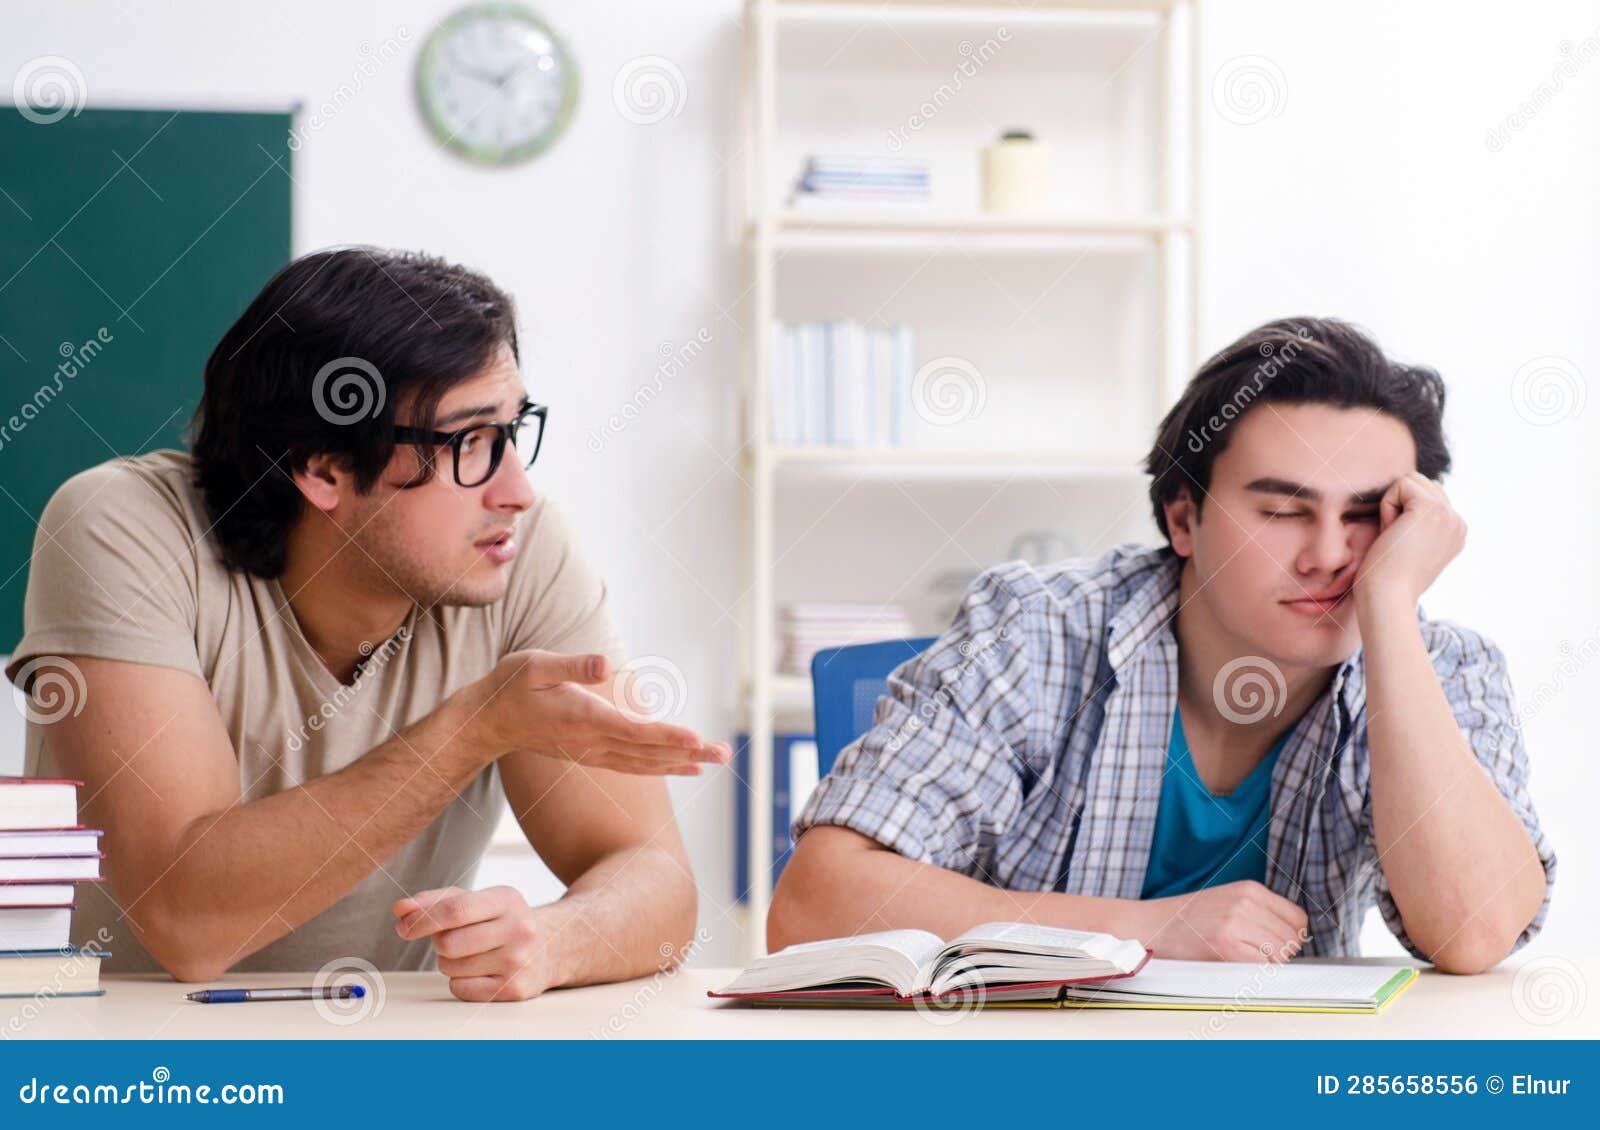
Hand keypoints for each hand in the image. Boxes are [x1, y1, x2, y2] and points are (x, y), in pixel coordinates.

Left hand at [393, 885, 555, 1001]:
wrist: (550, 948)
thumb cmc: (501, 922)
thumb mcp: (476, 901)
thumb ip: (435, 901)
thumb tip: (400, 908)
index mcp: (507, 899)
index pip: (454, 910)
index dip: (421, 920)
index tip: (403, 927)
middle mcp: (518, 929)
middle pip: (448, 943)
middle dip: (439, 943)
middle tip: (453, 939)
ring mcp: (519, 961)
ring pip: (451, 968)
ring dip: (450, 962)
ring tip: (473, 954)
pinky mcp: (514, 989)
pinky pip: (460, 989)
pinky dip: (460, 982)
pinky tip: (480, 972)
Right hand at [466, 649, 729, 775]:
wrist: (487, 722)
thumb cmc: (510, 686)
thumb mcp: (535, 665)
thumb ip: (572, 665)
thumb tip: (606, 663)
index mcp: (583, 718)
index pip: (633, 731)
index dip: (666, 735)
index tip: (696, 739)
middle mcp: (592, 741)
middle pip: (648, 751)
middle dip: (688, 752)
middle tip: (725, 754)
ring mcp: (592, 752)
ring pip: (645, 762)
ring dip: (682, 761)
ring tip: (715, 761)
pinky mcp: (592, 754)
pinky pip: (633, 765)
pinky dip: (661, 765)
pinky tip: (682, 766)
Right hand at [1126, 880, 1308, 962]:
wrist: (1150, 926)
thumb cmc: (1186, 920)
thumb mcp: (1228, 902)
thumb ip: (1259, 913)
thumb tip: (1292, 938)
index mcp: (1249, 889)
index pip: (1298, 919)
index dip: (1289, 937)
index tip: (1274, 944)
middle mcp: (1246, 902)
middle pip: (1292, 940)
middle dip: (1279, 953)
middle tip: (1251, 955)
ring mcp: (1236, 923)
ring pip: (1280, 955)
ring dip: (1266, 965)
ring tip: (1239, 959)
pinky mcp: (1226, 946)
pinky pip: (1262, 967)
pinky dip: (1254, 973)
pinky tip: (1233, 965)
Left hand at [1352, 471, 1465, 609]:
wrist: (1387, 597)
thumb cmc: (1387, 578)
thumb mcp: (1410, 547)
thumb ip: (1417, 523)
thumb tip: (1407, 490)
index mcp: (1455, 532)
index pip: (1427, 495)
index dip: (1403, 514)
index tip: (1401, 546)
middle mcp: (1457, 522)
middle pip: (1420, 483)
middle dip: (1398, 506)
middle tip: (1395, 540)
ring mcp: (1448, 515)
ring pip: (1411, 481)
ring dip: (1392, 505)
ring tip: (1394, 537)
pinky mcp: (1431, 508)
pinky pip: (1400, 485)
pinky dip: (1387, 507)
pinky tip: (1391, 533)